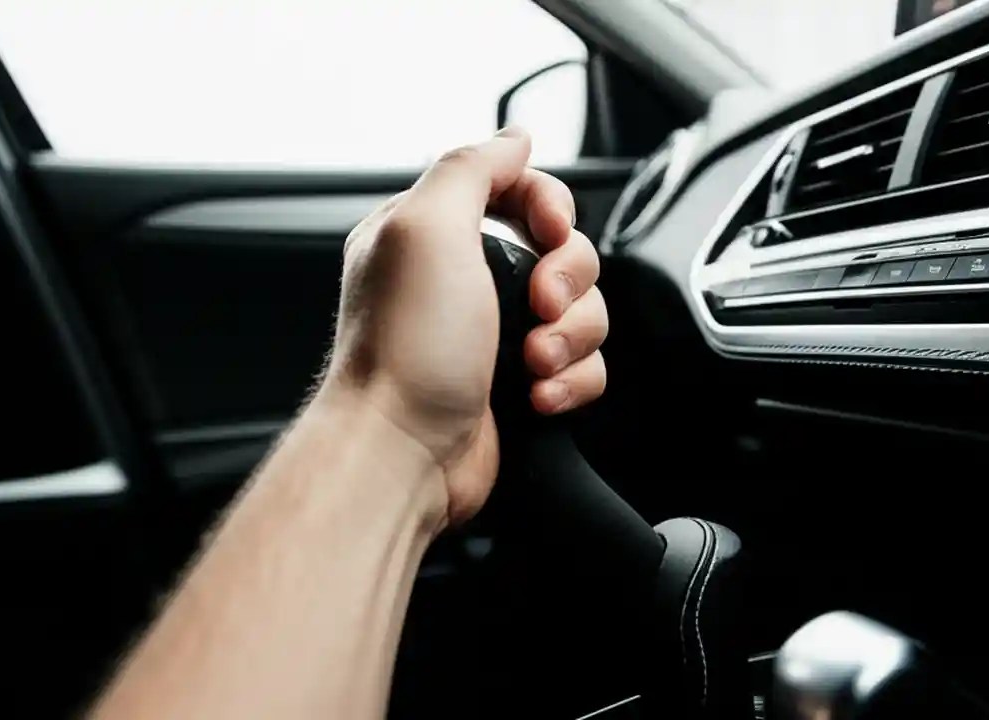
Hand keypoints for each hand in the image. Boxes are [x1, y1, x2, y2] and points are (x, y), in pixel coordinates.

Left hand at [321, 128, 607, 528]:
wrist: (405, 455)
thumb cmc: (406, 350)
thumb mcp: (427, 227)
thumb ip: (472, 168)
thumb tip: (515, 138)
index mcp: (436, 234)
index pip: (519, 189)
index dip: (550, 205)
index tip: (550, 230)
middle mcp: (467, 281)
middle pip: (566, 251)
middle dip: (568, 280)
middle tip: (539, 307)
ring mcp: (497, 337)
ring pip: (583, 312)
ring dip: (572, 338)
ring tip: (534, 363)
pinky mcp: (523, 386)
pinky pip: (583, 366)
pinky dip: (572, 380)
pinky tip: (538, 397)